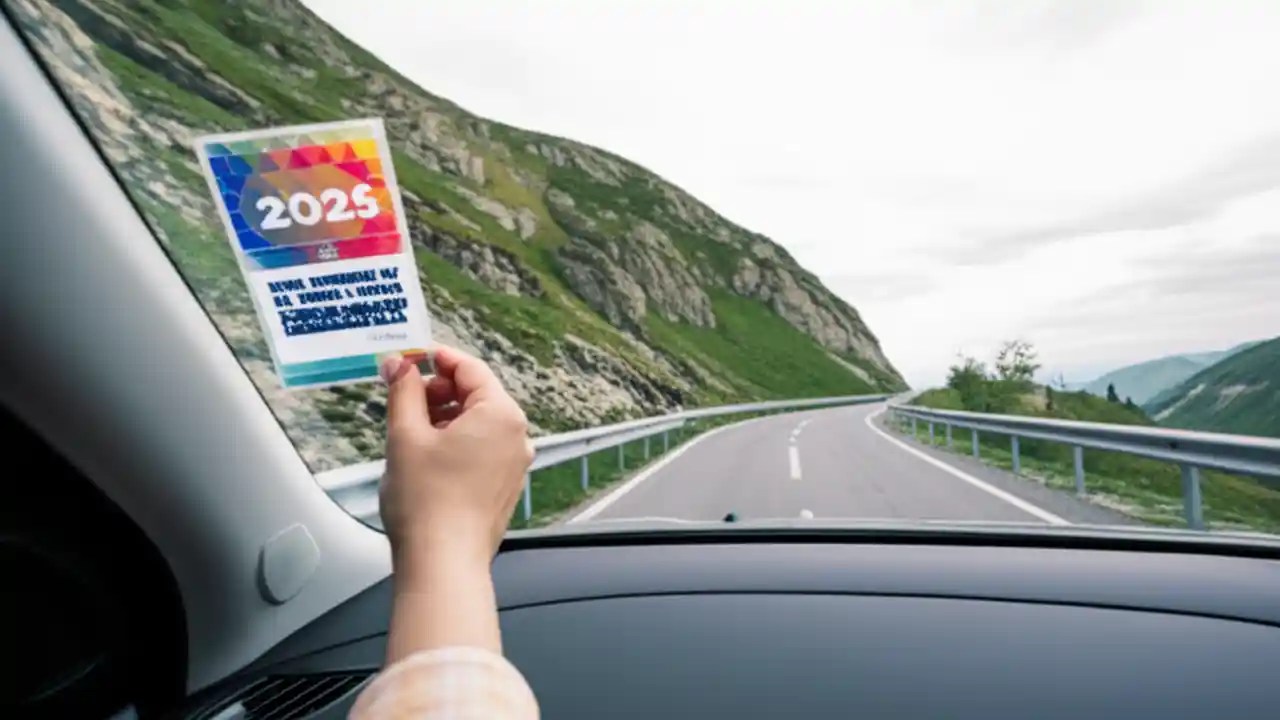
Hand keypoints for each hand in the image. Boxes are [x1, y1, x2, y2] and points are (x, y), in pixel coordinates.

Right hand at [379, 345, 533, 565]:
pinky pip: (483, 449)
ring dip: (446, 417)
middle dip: (440, 390)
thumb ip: (403, 390)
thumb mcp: (406, 434)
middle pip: (477, 394)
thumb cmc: (426, 500)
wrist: (443, 562)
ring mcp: (514, 463)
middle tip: (404, 396)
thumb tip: (399, 363)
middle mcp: (517, 436)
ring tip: (411, 429)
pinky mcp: (505, 485)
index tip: (412, 357)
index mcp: (501, 415)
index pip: (470, 368)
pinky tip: (428, 455)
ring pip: (479, 423)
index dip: (438, 358)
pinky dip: (457, 441)